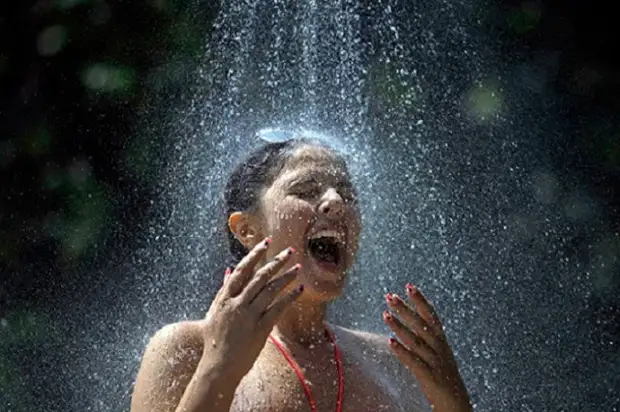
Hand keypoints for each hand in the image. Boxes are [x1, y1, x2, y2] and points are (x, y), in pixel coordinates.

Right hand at [202, 238, 302, 381]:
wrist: (218, 367)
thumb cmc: (214, 341)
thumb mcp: (214, 313)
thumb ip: (223, 291)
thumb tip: (229, 271)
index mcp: (224, 298)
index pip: (242, 270)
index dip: (255, 254)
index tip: (267, 242)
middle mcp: (236, 304)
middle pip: (260, 276)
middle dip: (276, 261)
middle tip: (290, 250)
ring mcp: (248, 316)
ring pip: (271, 289)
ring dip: (286, 276)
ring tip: (298, 266)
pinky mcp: (260, 328)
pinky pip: (278, 308)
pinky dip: (290, 296)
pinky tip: (299, 288)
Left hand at [383, 284, 471, 411]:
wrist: (457, 405)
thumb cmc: (444, 378)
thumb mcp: (438, 354)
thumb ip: (426, 339)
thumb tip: (410, 321)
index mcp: (442, 342)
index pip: (431, 316)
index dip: (420, 300)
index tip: (409, 285)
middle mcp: (440, 349)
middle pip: (421, 325)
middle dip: (405, 309)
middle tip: (389, 296)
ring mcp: (435, 362)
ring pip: (416, 341)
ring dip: (399, 326)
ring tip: (385, 314)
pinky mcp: (430, 377)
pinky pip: (414, 362)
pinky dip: (402, 352)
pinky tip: (389, 342)